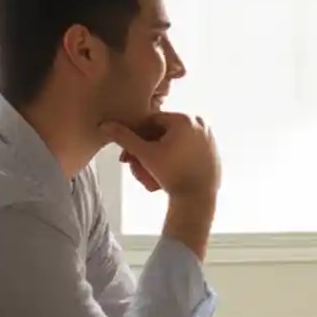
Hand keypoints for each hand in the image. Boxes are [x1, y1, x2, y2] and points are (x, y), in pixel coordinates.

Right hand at [101, 113, 219, 199]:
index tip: (127, 152)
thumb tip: (105, 124)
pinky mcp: (212, 149)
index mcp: (184, 119)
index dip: (135, 136)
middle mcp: (199, 123)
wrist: (199, 197)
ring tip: (147, 169)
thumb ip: (124, 138)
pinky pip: (187, 147)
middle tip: (134, 163)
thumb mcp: (145, 155)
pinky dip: (174, 155)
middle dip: (146, 147)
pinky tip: (164, 169)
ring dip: (158, 152)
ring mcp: (208, 136)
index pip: (151, 121)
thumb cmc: (173, 174)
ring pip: (174, 140)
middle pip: (163, 131)